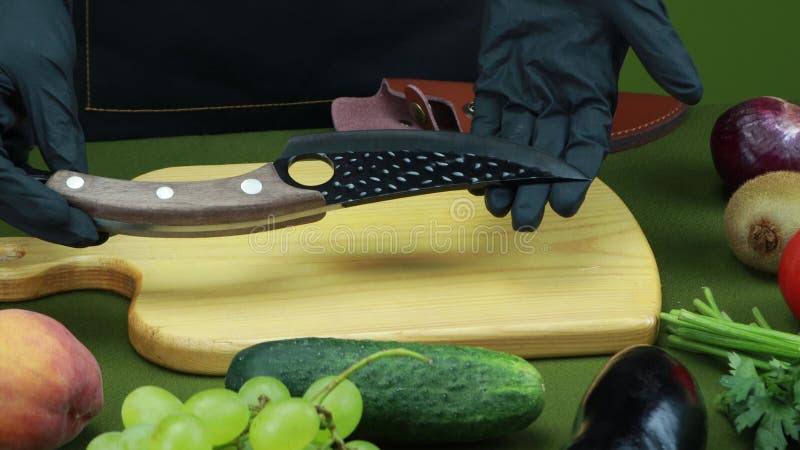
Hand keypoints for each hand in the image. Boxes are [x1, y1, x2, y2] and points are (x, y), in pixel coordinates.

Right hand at [0, 0, 101, 246]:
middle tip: (89, 234)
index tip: (81, 228)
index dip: (42, 211)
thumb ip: (56, 129)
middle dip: (46, 217)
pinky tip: (68, 197)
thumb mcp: (43, 74)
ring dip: (44, 206)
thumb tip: (74, 178)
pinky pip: (10, 169)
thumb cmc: (20, 21)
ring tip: (86, 221)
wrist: (14, 1)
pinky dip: (38, 186)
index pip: (3, 183)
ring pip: (6, 186)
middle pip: (2, 193)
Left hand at [471, 0, 701, 229]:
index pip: (587, 143)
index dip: (576, 176)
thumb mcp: (633, 10)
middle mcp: (559, 97)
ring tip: (496, 206)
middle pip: (547, 153)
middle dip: (535, 188)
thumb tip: (693, 92)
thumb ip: (658, 49)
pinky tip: (475, 171)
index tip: (564, 205)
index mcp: (594, 89)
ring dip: (505, 175)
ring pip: (515, 143)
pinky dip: (480, 145)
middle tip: (523, 221)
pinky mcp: (496, 76)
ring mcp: (525, 89)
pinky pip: (488, 117)